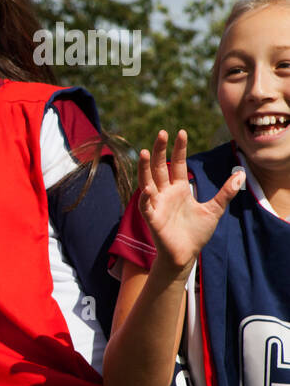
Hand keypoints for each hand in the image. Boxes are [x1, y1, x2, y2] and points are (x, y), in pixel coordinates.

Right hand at [137, 130, 242, 272]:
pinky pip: (146, 205)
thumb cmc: (197, 232)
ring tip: (145, 152)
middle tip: (162, 133)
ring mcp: (156, 203)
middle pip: (160, 167)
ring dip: (145, 168)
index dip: (179, 149)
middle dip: (160, 150)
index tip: (180, 132)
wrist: (186, 253)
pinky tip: (147, 188)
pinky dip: (146, 197)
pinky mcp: (151, 217)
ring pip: (148, 181)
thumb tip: (240, 173)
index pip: (178, 164)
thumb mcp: (214, 209)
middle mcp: (165, 192)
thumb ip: (225, 192)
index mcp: (179, 188)